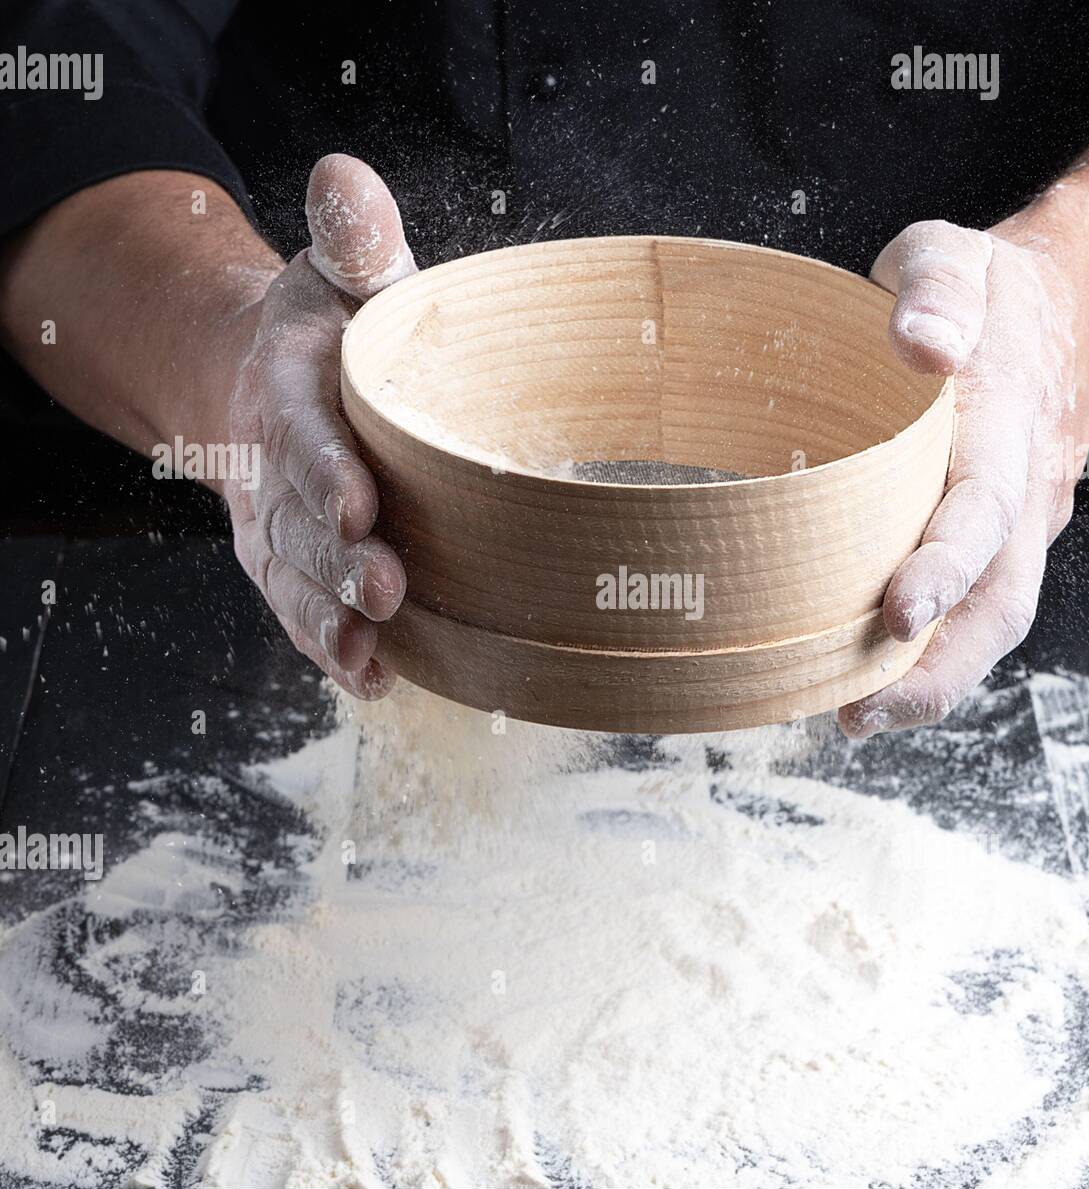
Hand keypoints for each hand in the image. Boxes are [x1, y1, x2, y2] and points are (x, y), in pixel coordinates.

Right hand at [224, 155, 416, 698]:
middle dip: (338, 562)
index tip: (359, 501)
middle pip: (300, 525)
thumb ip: (354, 240)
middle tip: (385, 592)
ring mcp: (280, 531)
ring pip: (297, 585)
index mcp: (290, 394)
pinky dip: (334, 652)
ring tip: (370, 657)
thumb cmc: (333, 335)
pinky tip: (377, 683)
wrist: (271, 389)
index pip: (303, 434)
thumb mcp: (343, 277)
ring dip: (332, 624)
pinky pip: (307, 616)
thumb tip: (346, 172)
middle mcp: (274, 473)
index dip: (324, 470)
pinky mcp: (296, 571)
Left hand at [838, 218, 1088, 737]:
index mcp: (1007, 427)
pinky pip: (973, 612)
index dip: (946, 566)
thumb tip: (922, 342)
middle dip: (938, 669)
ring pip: (990, 623)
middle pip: (1000, 602)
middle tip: (863, 716)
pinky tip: (864, 683)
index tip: (898, 612)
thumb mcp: (953, 256)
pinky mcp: (997, 545)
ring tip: (854, 720)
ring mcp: (1016, 528)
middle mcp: (1022, 495)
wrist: (1063, 317)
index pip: (983, 509)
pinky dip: (927, 656)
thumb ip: (936, 288)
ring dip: (930, 681)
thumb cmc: (989, 293)